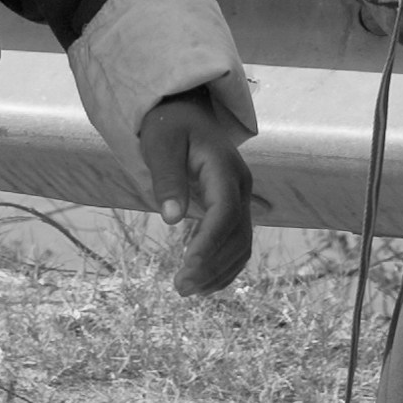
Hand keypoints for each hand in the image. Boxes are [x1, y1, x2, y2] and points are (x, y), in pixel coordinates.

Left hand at [138, 90, 255, 294]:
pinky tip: (203, 283)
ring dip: (219, 271)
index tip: (187, 269)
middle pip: (237, 235)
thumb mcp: (160, 145)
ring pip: (242, 244)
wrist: (185, 112)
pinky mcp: (235, 208)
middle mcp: (241, 187)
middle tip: (181, 288)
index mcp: (225, 169)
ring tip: (187, 289)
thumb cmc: (169, 126)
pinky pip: (238, 243)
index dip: (209, 244)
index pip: (224, 213)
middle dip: (211, 265)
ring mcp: (241, 198)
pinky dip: (224, 266)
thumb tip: (172, 220)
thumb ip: (167, 179)